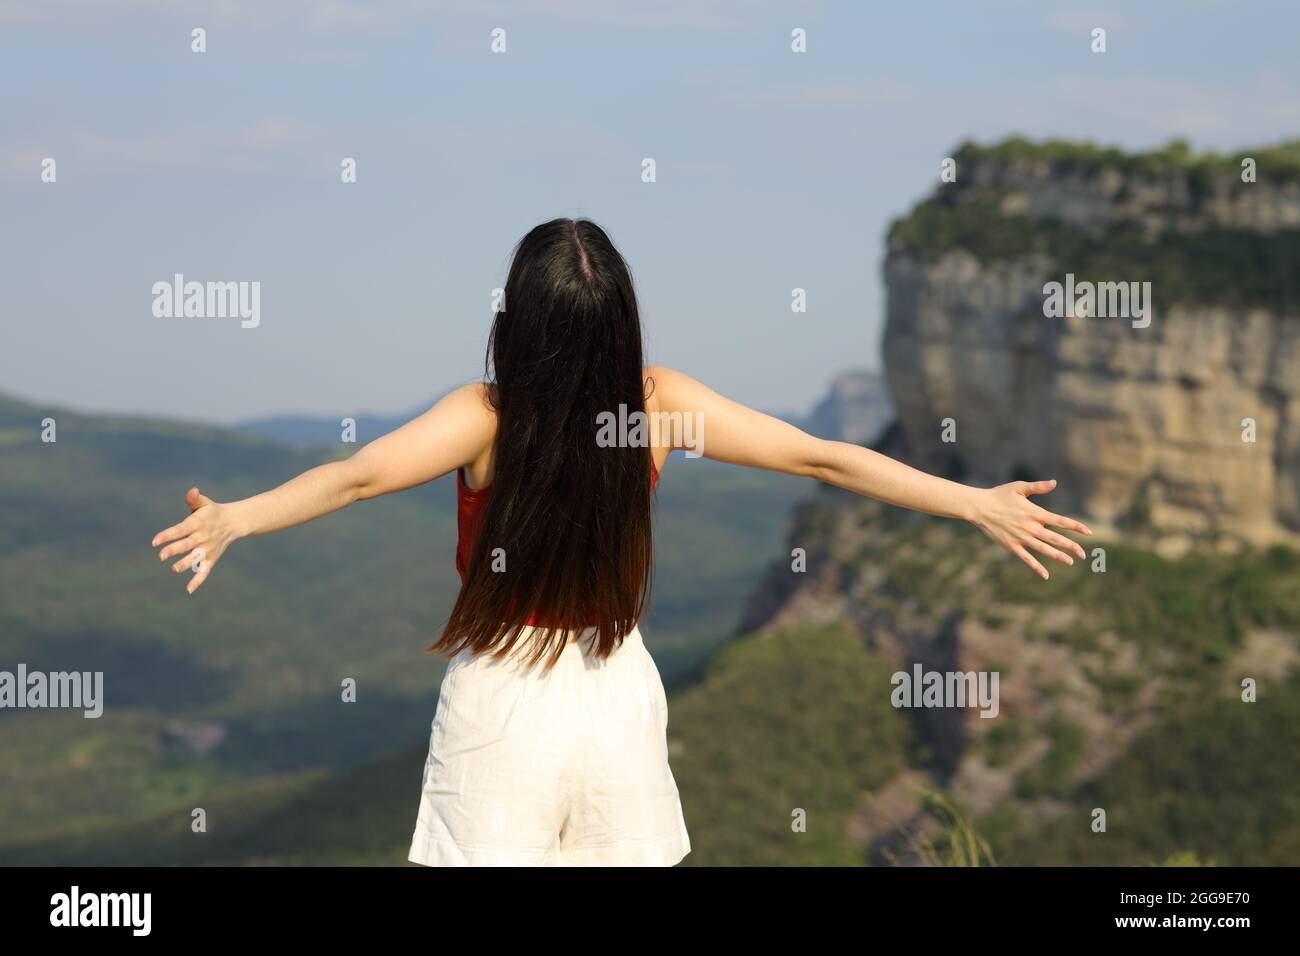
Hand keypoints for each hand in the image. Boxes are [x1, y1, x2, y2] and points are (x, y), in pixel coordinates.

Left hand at [151, 487, 239, 593]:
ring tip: (174, 569)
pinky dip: (198, 580)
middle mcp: (203, 537)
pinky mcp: (212, 558)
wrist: (234, 522)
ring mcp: (208, 549)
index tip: (155, 541)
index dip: (168, 535)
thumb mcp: (204, 503)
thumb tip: (192, 491)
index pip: (181, 530)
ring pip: (196, 558)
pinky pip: (205, 571)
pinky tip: (189, 590)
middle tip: (161, 556)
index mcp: (198, 523)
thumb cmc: (212, 512)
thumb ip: (194, 498)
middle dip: (174, 550)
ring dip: (186, 564)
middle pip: (187, 545)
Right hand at [967, 479, 1090, 579]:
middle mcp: (1030, 527)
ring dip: (1057, 556)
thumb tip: (1055, 483)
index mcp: (1034, 513)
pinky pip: (1027, 558)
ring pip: (1043, 549)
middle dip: (1070, 546)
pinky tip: (1045, 575)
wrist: (979, 507)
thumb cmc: (999, 495)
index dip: (1075, 526)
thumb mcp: (1019, 487)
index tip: (1088, 531)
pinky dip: (1036, 567)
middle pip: (1054, 538)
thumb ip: (1038, 487)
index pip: (1059, 520)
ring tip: (1070, 562)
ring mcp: (1021, 538)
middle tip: (1083, 554)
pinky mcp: (1011, 546)